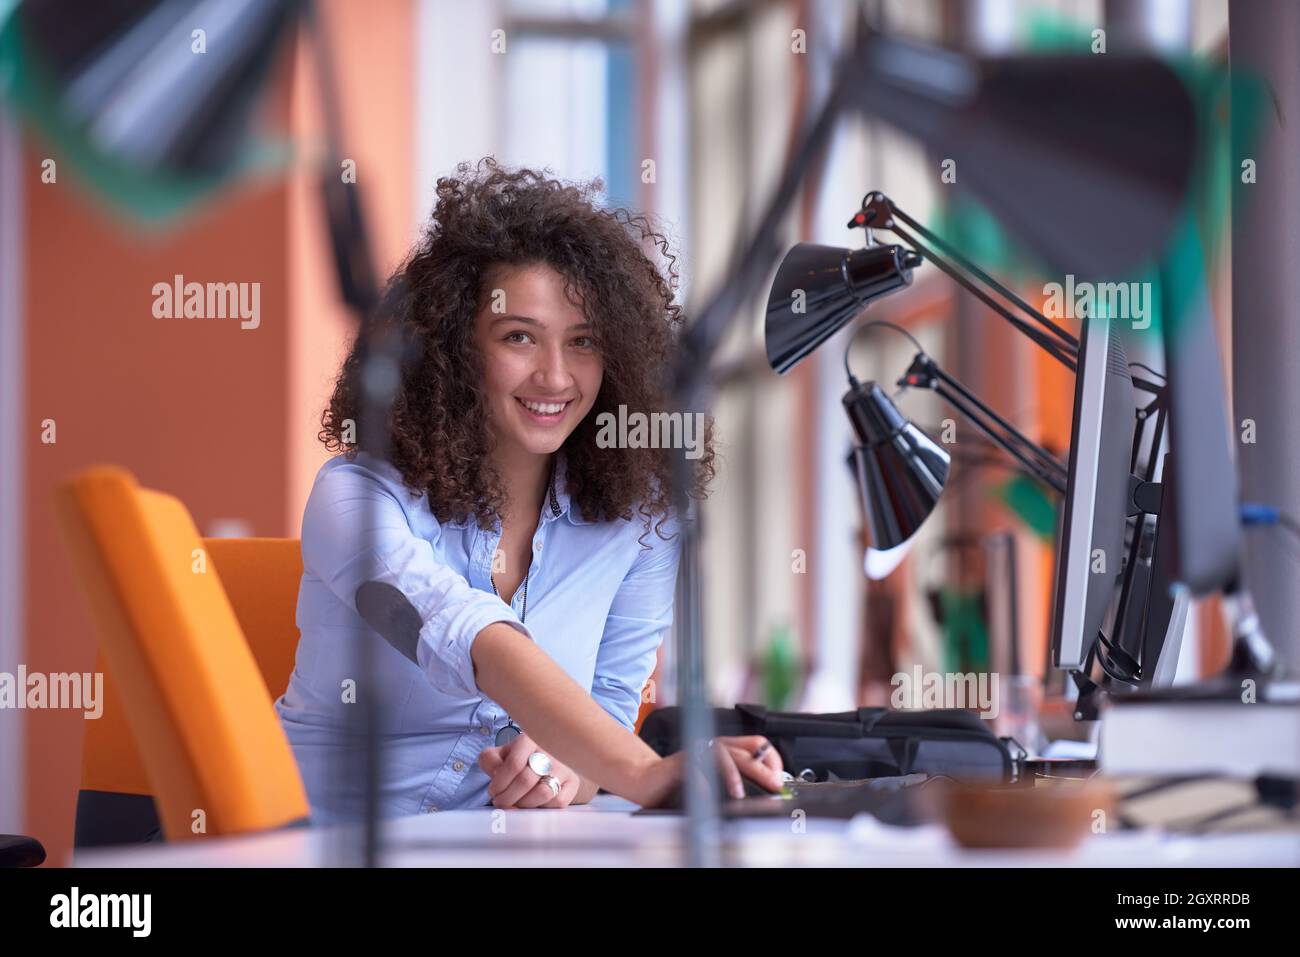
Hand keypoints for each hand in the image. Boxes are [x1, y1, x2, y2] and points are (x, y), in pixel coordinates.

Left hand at [478, 732, 580, 808]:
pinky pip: (559, 801)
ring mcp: (564, 767)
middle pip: (526, 781)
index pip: (514, 765)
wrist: (547, 757)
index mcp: (529, 740)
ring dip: (523, 804)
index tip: (493, 792)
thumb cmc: (519, 758)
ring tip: (515, 804)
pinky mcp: (573, 782)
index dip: (499, 784)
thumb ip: (489, 759)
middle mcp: (550, 750)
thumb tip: (496, 773)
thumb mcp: (500, 754)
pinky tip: (533, 804)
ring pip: (543, 793)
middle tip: (500, 802)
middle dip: (507, 798)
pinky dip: (543, 807)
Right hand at [633, 734, 785, 806]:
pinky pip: (695, 770)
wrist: (646, 781)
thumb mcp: (714, 780)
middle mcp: (712, 746)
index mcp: (724, 748)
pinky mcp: (678, 763)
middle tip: (773, 785)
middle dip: (761, 769)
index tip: (778, 777)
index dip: (771, 758)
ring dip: (733, 775)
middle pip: (743, 751)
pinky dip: (705, 785)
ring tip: (739, 794)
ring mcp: (695, 753)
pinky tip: (710, 798)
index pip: (756, 743)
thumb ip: (735, 780)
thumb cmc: (681, 782)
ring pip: (721, 755)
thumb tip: (766, 791)